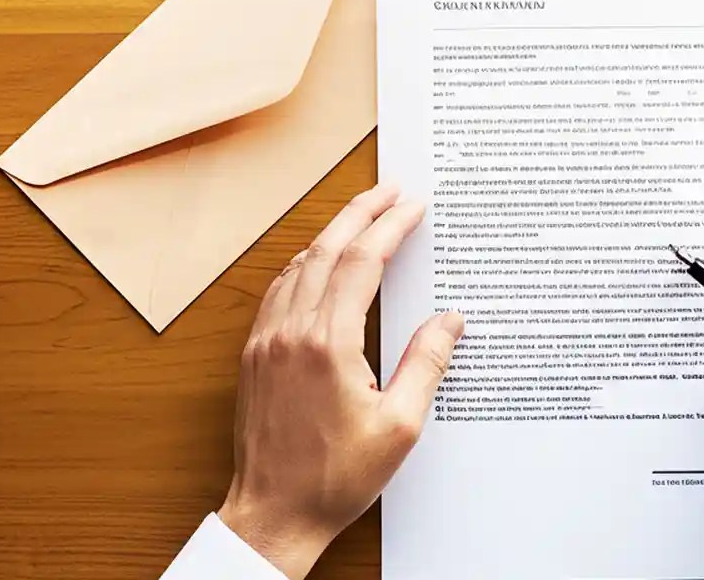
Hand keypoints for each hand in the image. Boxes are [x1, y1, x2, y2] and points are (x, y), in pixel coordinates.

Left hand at [217, 184, 462, 579]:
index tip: (413, 204)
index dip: (390, 226)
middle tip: (390, 189)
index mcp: (328, 344)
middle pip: (326, 250)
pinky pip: (277, 291)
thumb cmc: (336, 477)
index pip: (362, 263)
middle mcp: (291, 332)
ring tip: (361, 216)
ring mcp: (266, 342)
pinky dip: (302, 265)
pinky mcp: (253, 356)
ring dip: (332, 234)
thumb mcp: (400, 425)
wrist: (274, 514)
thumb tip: (450, 320)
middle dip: (361, 212)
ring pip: (298, 265)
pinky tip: (317, 263)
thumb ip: (425, 363)